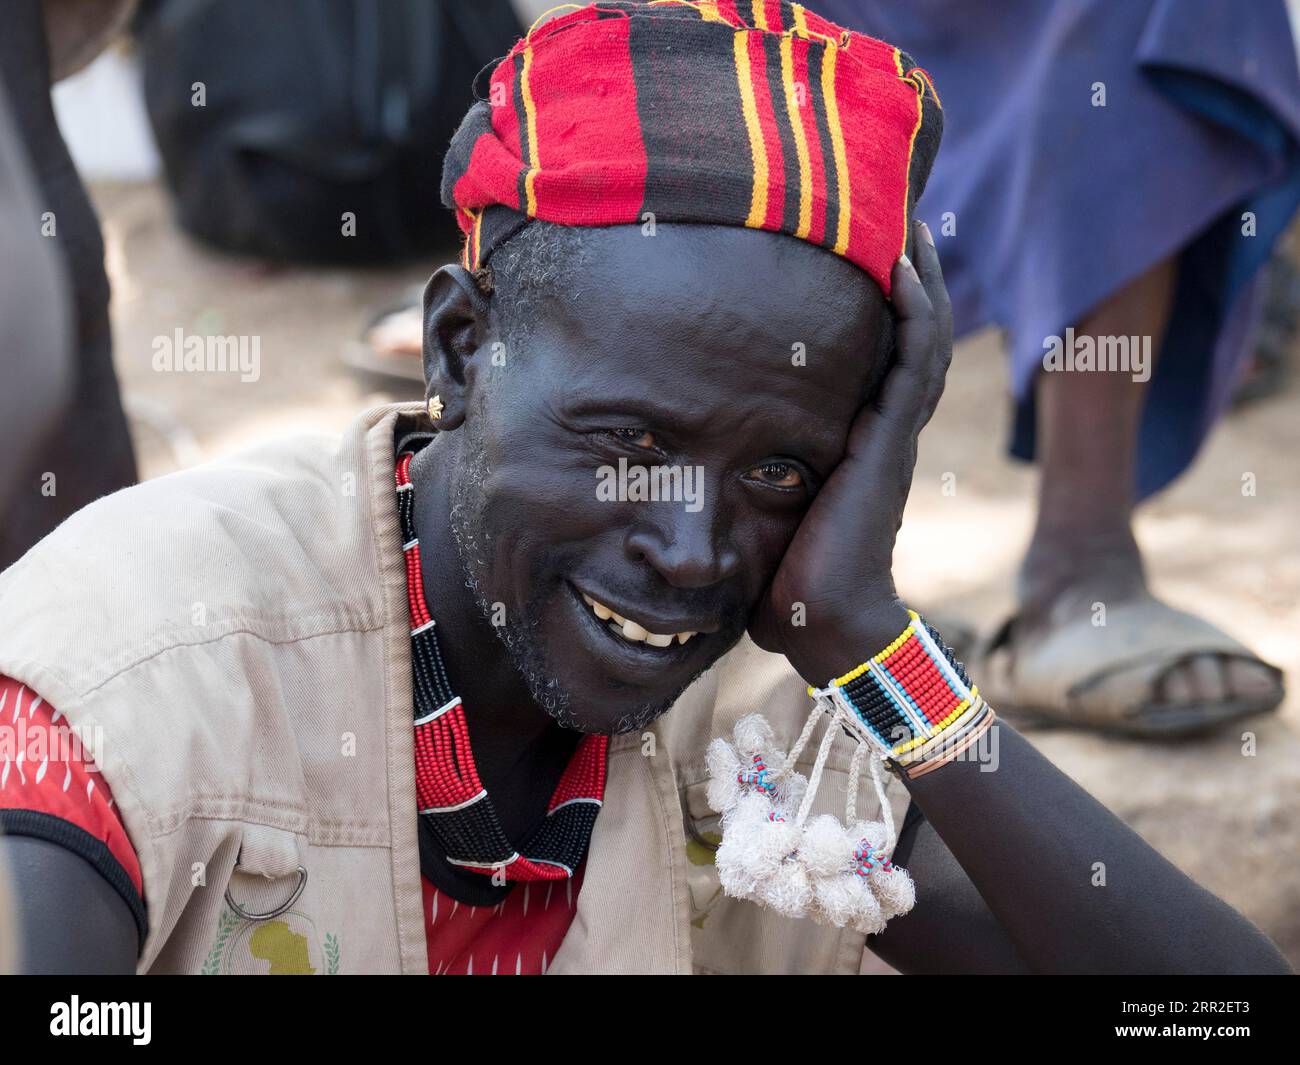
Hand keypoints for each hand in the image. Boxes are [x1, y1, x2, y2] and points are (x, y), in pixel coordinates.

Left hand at [747, 221, 953, 684]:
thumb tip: (681, 477)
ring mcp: (891, 434)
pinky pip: (913, 362)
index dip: (878, 304)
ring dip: (917, 276)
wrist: (823, 624)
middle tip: (894, 213)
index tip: (858, 251)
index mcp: (855, 440)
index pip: (878, 354)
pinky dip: (914, 311)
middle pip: (910, 332)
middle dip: (907, 273)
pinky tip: (902, 265)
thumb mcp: (761, 514)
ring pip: (920, 336)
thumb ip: (742, 482)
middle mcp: (882, 429)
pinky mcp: (888, 443)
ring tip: (907, 219)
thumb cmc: (787, 582)